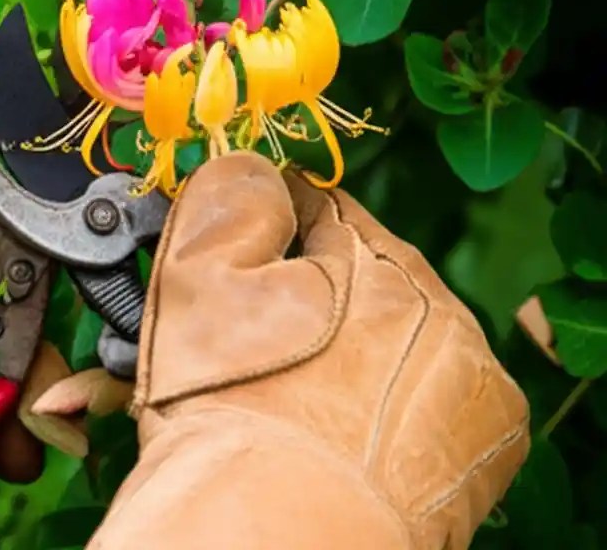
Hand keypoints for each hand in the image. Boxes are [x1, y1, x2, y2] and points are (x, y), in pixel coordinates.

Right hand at [78, 152, 529, 548]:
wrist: (274, 529)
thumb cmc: (226, 407)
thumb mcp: (195, 276)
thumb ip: (226, 196)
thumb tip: (250, 165)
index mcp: (371, 253)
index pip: (316, 208)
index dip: (266, 237)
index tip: (236, 274)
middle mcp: (438, 303)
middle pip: (362, 276)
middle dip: (311, 300)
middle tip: (257, 353)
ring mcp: (468, 373)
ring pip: (396, 337)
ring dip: (353, 351)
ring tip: (296, 400)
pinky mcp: (484, 437)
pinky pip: (429, 397)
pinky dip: (391, 406)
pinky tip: (343, 432)